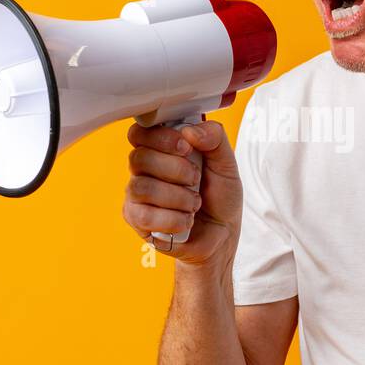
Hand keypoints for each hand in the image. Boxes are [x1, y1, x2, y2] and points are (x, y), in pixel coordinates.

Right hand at [122, 120, 242, 265]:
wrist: (222, 234)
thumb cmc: (219, 196)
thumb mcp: (226, 163)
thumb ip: (214, 138)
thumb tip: (190, 131)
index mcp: (161, 150)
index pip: (140, 133)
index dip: (161, 138)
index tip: (186, 148)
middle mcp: (144, 170)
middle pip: (139, 158)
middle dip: (175, 170)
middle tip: (196, 180)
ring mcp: (137, 196)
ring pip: (142, 188)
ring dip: (178, 197)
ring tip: (195, 204)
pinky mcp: (137, 220)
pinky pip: (145, 216)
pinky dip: (174, 219)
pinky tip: (186, 220)